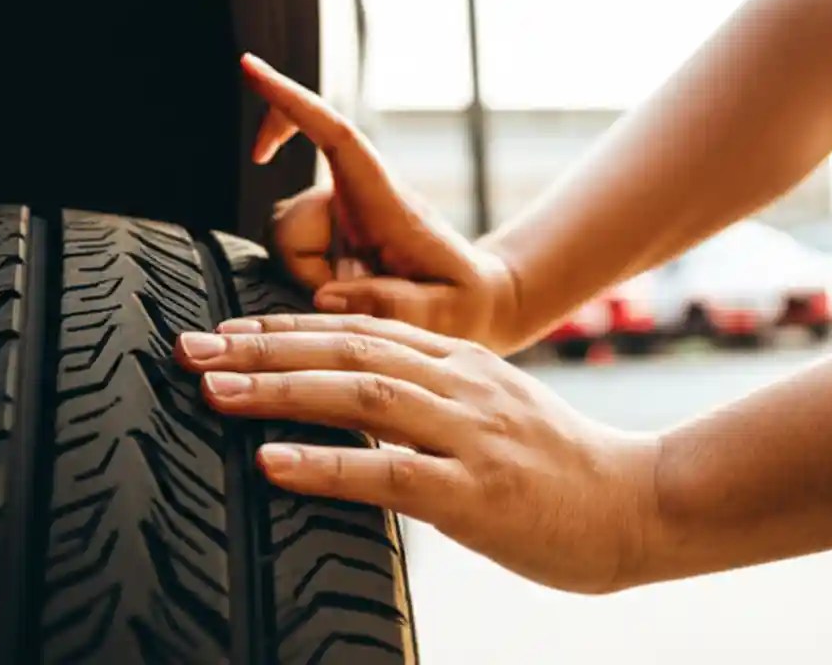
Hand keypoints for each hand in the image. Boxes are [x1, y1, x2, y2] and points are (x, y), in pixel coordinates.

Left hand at [175, 314, 661, 593]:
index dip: (287, 327)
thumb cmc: (560, 466)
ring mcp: (471, 435)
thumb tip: (357, 400)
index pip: (361, 329)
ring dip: (279, 389)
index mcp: (464, 362)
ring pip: (361, 396)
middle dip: (263, 345)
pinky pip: (389, 472)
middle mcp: (463, 384)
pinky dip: (325, 463)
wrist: (638, 505)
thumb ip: (433, 395)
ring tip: (213, 390)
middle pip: (349, 348)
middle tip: (192, 347)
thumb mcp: (495, 410)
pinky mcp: (478, 493)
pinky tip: (272, 461)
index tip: (227, 329)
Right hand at [242, 53, 519, 351]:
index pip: (336, 137)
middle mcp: (356, 197)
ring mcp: (339, 214)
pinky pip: (290, 254)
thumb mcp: (442, 312)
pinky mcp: (329, 232)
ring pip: (284, 241)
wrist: (473, 301)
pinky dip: (307, 279)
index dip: (294, 102)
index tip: (251, 67)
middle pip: (288, 219)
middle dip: (303, 268)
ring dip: (309, 278)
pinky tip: (345, 290)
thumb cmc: (462, 300)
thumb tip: (324, 294)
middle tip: (353, 298)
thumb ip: (390, 305)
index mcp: (386, 201)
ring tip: (360, 293)